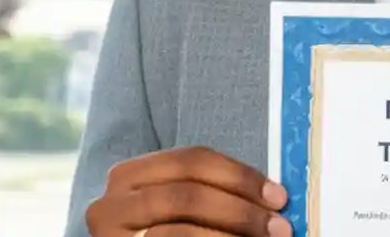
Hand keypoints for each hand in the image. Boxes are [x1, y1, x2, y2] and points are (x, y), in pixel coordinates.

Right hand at [85, 146, 291, 236]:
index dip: (241, 176)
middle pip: (187, 195)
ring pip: (180, 231)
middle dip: (241, 210)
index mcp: (129, 175)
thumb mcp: (180, 207)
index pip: (192, 160)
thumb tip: (271, 199)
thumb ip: (212, 195)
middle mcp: (109, 204)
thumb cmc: (167, 231)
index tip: (279, 196)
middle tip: (281, 227)